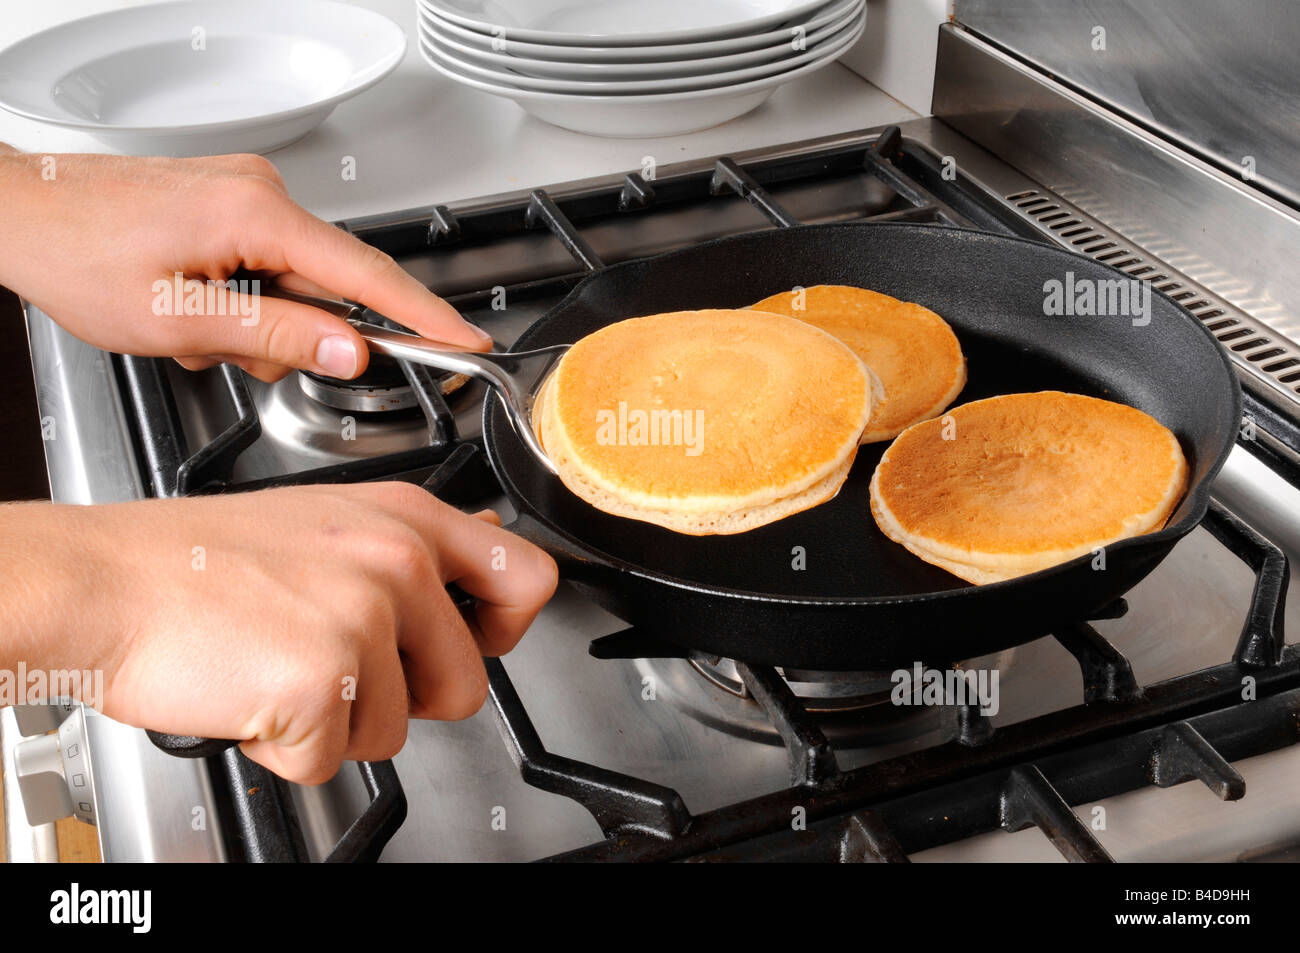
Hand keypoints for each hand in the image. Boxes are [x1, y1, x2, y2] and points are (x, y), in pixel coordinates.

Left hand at [0, 149, 491, 380]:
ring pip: (295, 283)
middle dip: (291, 334)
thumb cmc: (77, 255)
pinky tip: (195, 304)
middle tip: (229, 351)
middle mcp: (261, 194)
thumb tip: (350, 349)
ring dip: (256, 322)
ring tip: (192, 327)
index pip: (367, 275)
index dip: (424, 317)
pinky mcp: (231, 204)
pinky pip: (270, 266)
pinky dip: (245, 299)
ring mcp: (247, 195)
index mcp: (257, 215)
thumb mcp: (176, 320)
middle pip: (328, 286)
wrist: (19, 212)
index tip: (468, 344)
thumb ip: (274, 337)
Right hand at [5, 484, 556, 783]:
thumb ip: (408, 542)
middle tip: (336, 669)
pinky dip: (286, 747)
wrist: (104, 582)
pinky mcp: (323, 685)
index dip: (505, 628)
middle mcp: (397, 565)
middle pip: (465, 685)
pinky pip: (331, 759)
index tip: (473, 640)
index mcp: (407, 521)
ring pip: (394, 731)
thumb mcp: (325, 516)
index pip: (528, 578)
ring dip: (335, 722)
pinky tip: (252, 693)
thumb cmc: (195, 557)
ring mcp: (363, 623)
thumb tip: (482, 544)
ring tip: (277, 666)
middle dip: (404, 700)